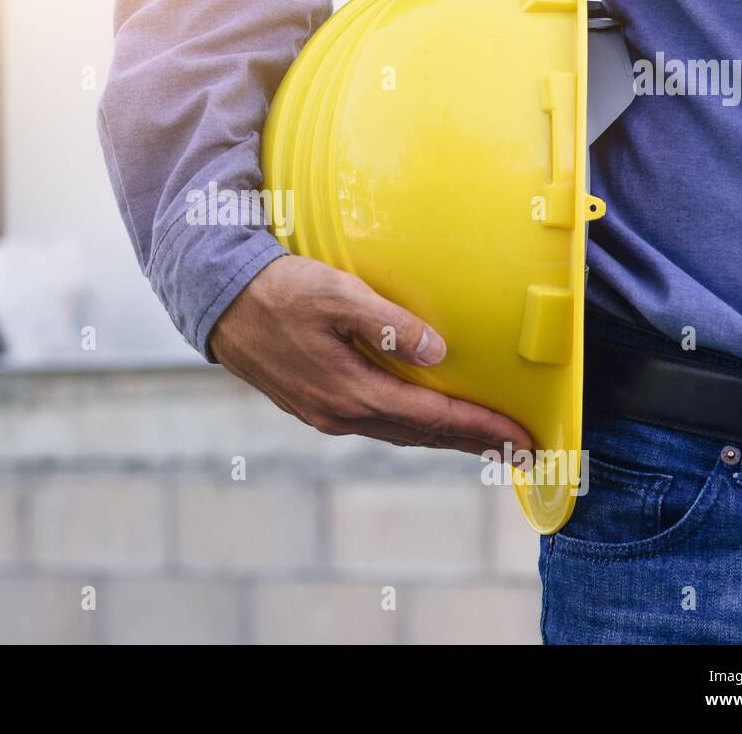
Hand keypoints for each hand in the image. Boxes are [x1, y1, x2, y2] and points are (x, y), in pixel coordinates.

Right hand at [209, 255, 533, 455]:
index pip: (432, 418)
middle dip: (473, 442)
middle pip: (421, 436)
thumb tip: (438, 353)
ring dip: (443, 437)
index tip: (524, 439)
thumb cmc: (276, 290)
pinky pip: (377, 423)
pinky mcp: (314, 403)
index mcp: (350, 392)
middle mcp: (339, 413)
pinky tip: (423, 417)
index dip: (482, 428)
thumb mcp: (335, 293)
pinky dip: (412, 425)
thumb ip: (388, 323)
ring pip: (399, 433)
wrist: (216, 302)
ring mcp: (324, 413)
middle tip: (520, 451)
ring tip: (482, 438)